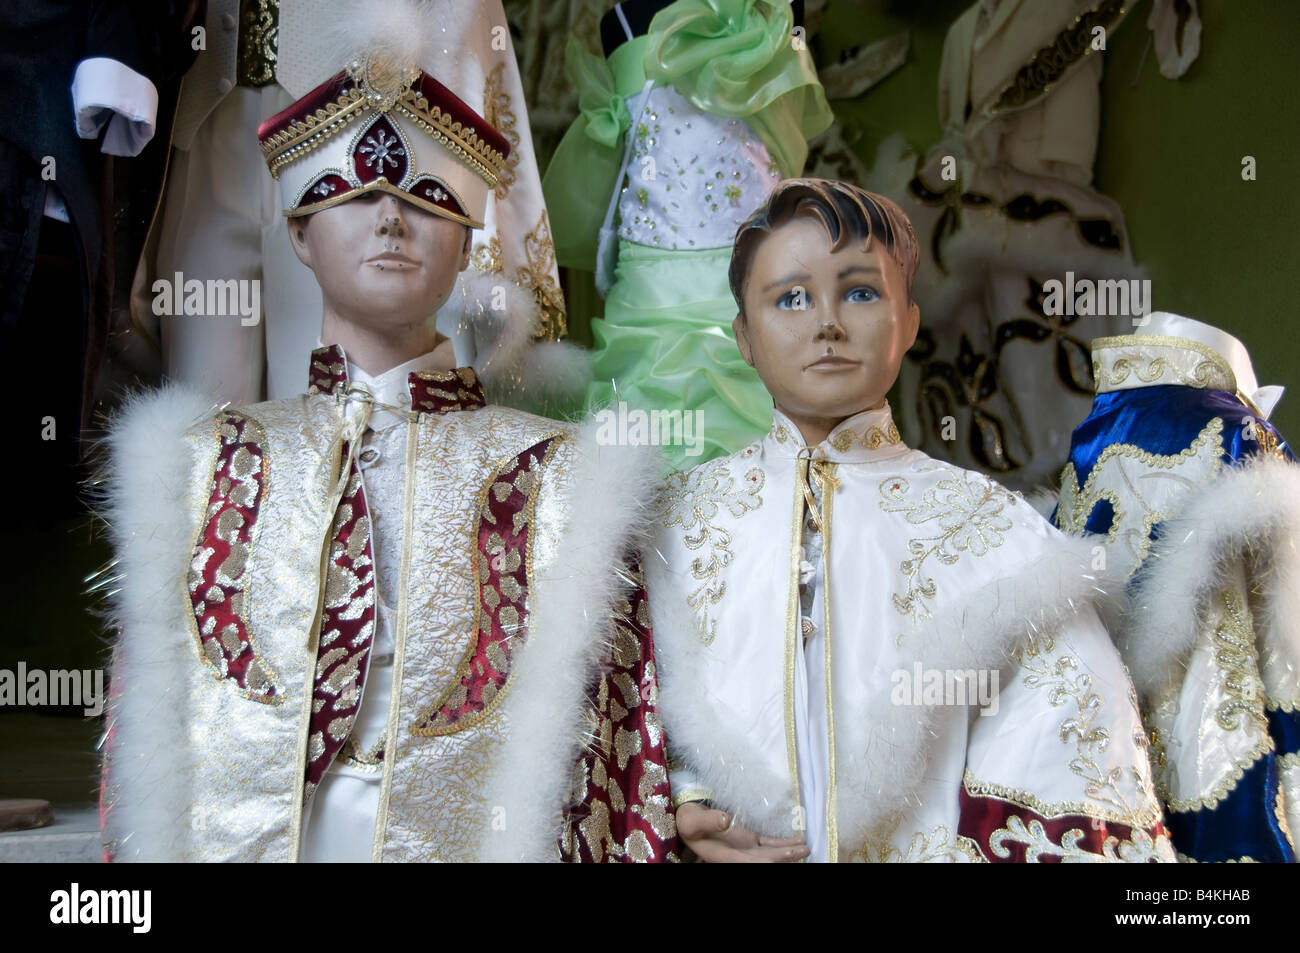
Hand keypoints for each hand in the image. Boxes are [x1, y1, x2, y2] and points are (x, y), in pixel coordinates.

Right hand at [676, 802, 809, 862]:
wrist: (688, 821)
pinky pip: (769, 843)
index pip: (747, 861)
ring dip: (788, 851)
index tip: (779, 857)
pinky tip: (797, 841)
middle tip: (803, 850)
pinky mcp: (749, 840)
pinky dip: (783, 842)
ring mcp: (745, 848)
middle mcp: (737, 856)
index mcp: (723, 856)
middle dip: (784, 857)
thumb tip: (725, 820)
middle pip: (764, 860)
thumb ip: (708, 820)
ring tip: (806, 847)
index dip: (764, 861)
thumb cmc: (687, 821)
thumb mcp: (692, 820)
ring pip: (770, 852)